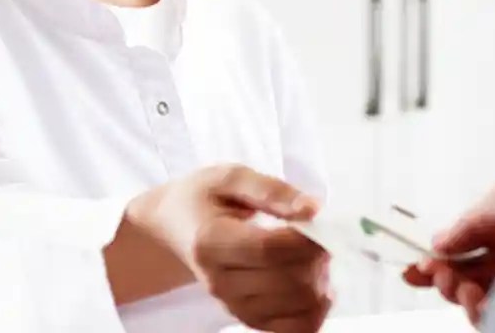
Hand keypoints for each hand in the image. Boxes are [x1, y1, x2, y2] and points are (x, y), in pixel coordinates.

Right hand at [128, 165, 331, 332]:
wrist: (174, 228)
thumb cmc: (204, 198)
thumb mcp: (230, 177)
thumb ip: (270, 190)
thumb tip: (311, 209)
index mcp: (210, 241)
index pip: (268, 249)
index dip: (304, 239)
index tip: (318, 221)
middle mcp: (218, 280)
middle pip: (287, 280)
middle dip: (316, 258)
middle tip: (319, 236)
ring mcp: (231, 304)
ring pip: (296, 306)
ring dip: (319, 281)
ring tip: (313, 256)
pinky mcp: (245, 318)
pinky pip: (292, 330)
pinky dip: (314, 311)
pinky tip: (316, 287)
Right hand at [401, 179, 494, 326]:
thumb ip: (469, 218)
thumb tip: (442, 239)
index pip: (471, 244)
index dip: (441, 255)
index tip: (415, 267)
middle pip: (468, 275)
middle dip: (443, 275)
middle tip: (435, 276)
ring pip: (476, 301)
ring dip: (459, 293)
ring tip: (465, 288)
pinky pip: (493, 318)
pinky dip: (478, 312)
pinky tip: (481, 301)